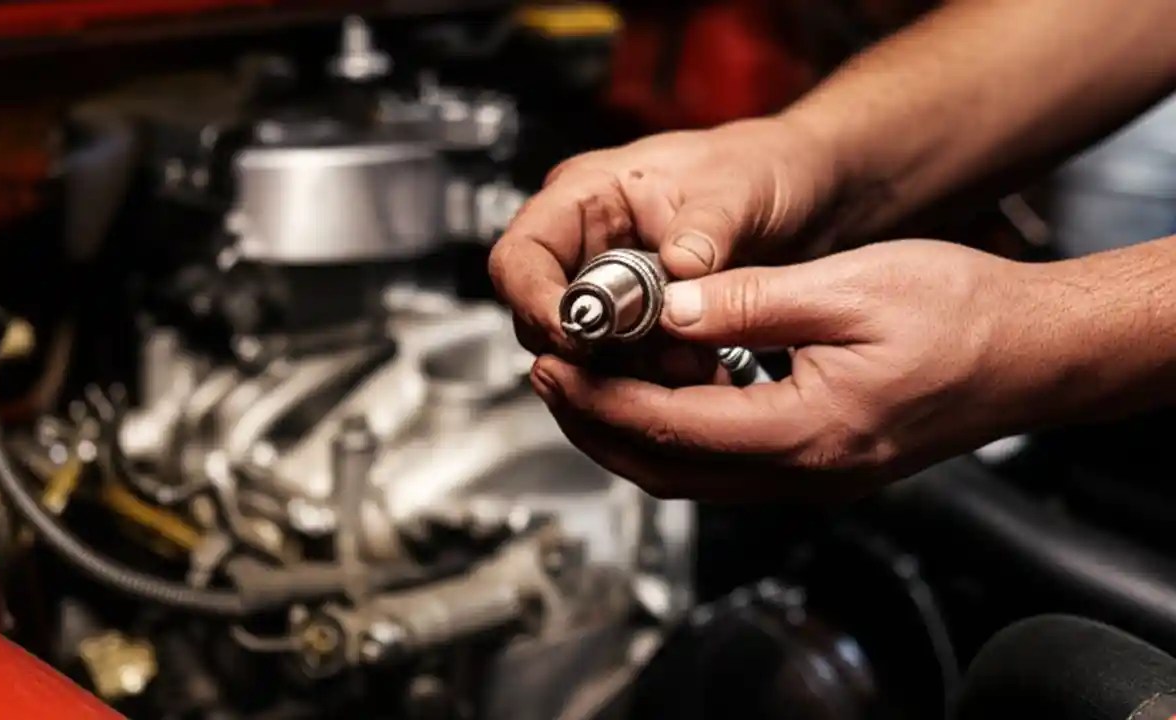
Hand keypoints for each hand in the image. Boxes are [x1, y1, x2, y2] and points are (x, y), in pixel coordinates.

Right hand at [488, 117, 842, 358]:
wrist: (811, 192)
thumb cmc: (767, 165)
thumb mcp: (742, 188)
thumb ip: (708, 227)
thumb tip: (679, 264)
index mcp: (587, 195)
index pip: (520, 257)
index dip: (535, 302)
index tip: (575, 337)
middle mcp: (587, 244)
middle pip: (542, 316)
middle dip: (589, 348)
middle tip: (645, 358)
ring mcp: (613, 288)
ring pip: (585, 352)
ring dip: (629, 370)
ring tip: (690, 360)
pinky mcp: (642, 325)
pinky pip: (626, 366)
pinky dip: (657, 377)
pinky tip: (700, 367)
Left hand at [528, 240, 1078, 501]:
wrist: (1035, 352)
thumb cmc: (963, 316)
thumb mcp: (848, 289)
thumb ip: (750, 303)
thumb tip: (670, 309)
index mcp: (806, 430)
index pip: (670, 428)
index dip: (600, 400)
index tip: (555, 368)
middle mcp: (805, 469)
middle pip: (668, 470)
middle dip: (596, 426)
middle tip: (550, 380)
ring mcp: (814, 474)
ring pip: (693, 475)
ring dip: (629, 434)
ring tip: (585, 385)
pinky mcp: (823, 461)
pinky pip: (727, 463)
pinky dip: (676, 434)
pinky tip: (659, 393)